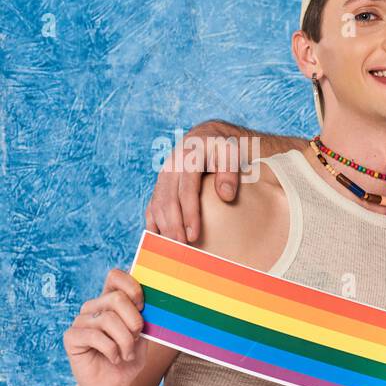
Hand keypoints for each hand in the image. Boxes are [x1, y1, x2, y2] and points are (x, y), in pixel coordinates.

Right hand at [63, 269, 148, 385]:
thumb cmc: (128, 358)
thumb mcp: (143, 335)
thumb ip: (143, 316)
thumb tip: (152, 299)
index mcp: (110, 302)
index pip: (115, 276)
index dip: (132, 288)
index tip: (143, 307)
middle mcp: (93, 307)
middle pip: (116, 298)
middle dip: (134, 322)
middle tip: (136, 338)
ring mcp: (80, 321)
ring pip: (108, 319)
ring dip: (125, 341)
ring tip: (126, 354)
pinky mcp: (71, 337)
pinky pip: (95, 336)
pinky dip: (112, 350)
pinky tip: (114, 358)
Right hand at [145, 120, 244, 242]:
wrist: (210, 136)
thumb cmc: (225, 148)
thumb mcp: (232, 153)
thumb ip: (230, 173)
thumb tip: (226, 197)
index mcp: (189, 156)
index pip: (187, 189)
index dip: (189, 213)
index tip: (194, 235)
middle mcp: (171, 165)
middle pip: (168, 199)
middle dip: (173, 226)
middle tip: (181, 249)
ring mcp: (164, 175)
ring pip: (157, 203)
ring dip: (162, 226)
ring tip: (170, 248)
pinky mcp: (162, 183)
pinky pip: (153, 203)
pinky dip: (153, 221)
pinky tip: (156, 238)